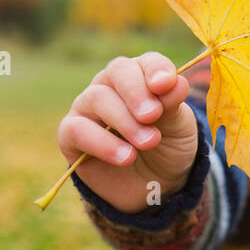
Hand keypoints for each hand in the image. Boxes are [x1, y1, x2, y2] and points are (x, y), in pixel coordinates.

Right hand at [57, 52, 199, 211]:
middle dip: (137, 93)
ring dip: (124, 121)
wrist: (155, 187)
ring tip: (147, 143)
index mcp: (141, 77)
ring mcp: (88, 108)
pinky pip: (77, 130)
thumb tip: (176, 83)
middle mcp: (111, 86)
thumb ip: (173, 105)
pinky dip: (102, 143)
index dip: (156, 70)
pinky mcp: (71, 135)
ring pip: (97, 98)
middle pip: (118, 72)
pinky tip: (125, 157)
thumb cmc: (167, 149)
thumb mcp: (179, 128)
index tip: (165, 85)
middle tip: (153, 115)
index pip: (146, 63)